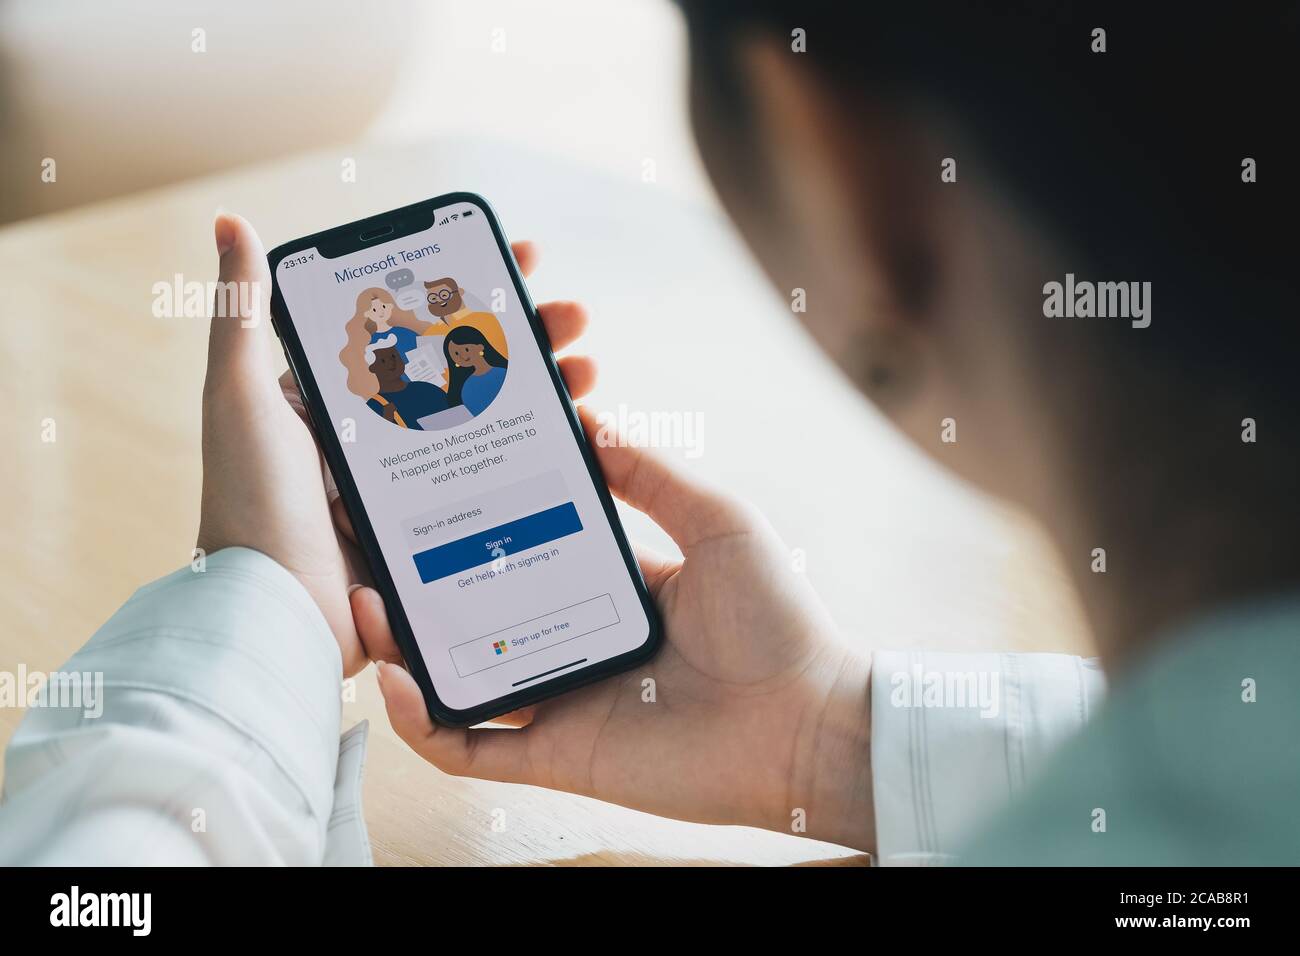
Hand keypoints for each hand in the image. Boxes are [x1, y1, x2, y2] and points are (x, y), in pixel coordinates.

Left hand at [196, 212, 596, 676]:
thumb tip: (232, 221)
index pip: (417, 327)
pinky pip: (497, 488)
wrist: (276, 618)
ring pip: (492, 427)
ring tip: (588, 371)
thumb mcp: (240, 397)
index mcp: (338, 401)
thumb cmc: (251, 503)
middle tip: (574, 317)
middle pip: (469, 373)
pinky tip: (577, 436)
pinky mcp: (440, 537)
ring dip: (546, 393)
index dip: (472, 291)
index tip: (521, 261)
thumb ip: (241, 311)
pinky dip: (539, 458)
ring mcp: (414, 490)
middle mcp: (380, 440)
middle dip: (528, 338)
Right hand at [354, 410, 875, 850]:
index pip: (517, 544)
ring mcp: (560, 698)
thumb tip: (587, 417)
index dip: (468, 515)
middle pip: (470, 607)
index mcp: (605, 582)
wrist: (811, 723)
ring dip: (399, 643)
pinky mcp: (556, 756)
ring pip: (454, 674)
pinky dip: (422, 723)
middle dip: (413, 577)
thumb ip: (651, 472)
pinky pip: (468, 746)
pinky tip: (395, 680)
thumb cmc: (779, 619)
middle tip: (367, 535)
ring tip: (363, 601)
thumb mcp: (717, 519)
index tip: (425, 475)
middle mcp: (572, 636)